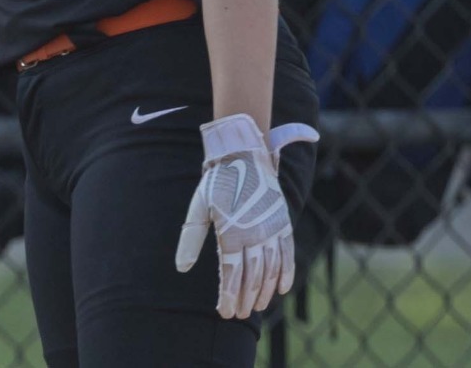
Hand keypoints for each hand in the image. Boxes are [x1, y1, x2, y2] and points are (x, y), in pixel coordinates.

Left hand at [174, 114, 319, 317]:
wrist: (244, 154)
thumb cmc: (216, 182)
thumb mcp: (198, 208)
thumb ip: (191, 239)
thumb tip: (182, 267)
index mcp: (232, 233)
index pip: (231, 274)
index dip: (228, 295)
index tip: (224, 313)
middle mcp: (255, 235)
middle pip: (251, 277)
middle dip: (244, 299)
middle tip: (238, 315)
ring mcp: (273, 230)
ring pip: (271, 270)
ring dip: (264, 292)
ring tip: (256, 307)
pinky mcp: (284, 224)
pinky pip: (288, 254)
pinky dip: (286, 273)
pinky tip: (281, 289)